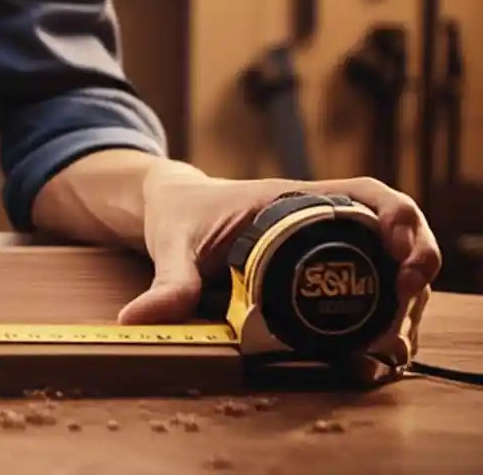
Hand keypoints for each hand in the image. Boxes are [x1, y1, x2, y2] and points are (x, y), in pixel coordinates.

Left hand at [118, 168, 441, 331]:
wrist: (172, 209)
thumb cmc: (180, 215)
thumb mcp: (172, 246)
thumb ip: (167, 284)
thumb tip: (134, 321)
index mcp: (293, 201)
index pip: (369, 195)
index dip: (399, 221)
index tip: (399, 256)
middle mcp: (321, 220)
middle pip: (395, 239)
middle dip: (413, 276)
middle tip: (400, 314)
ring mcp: (326, 248)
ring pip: (389, 271)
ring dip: (402, 307)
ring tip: (388, 345)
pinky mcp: (321, 274)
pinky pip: (367, 291)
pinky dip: (381, 318)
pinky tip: (372, 352)